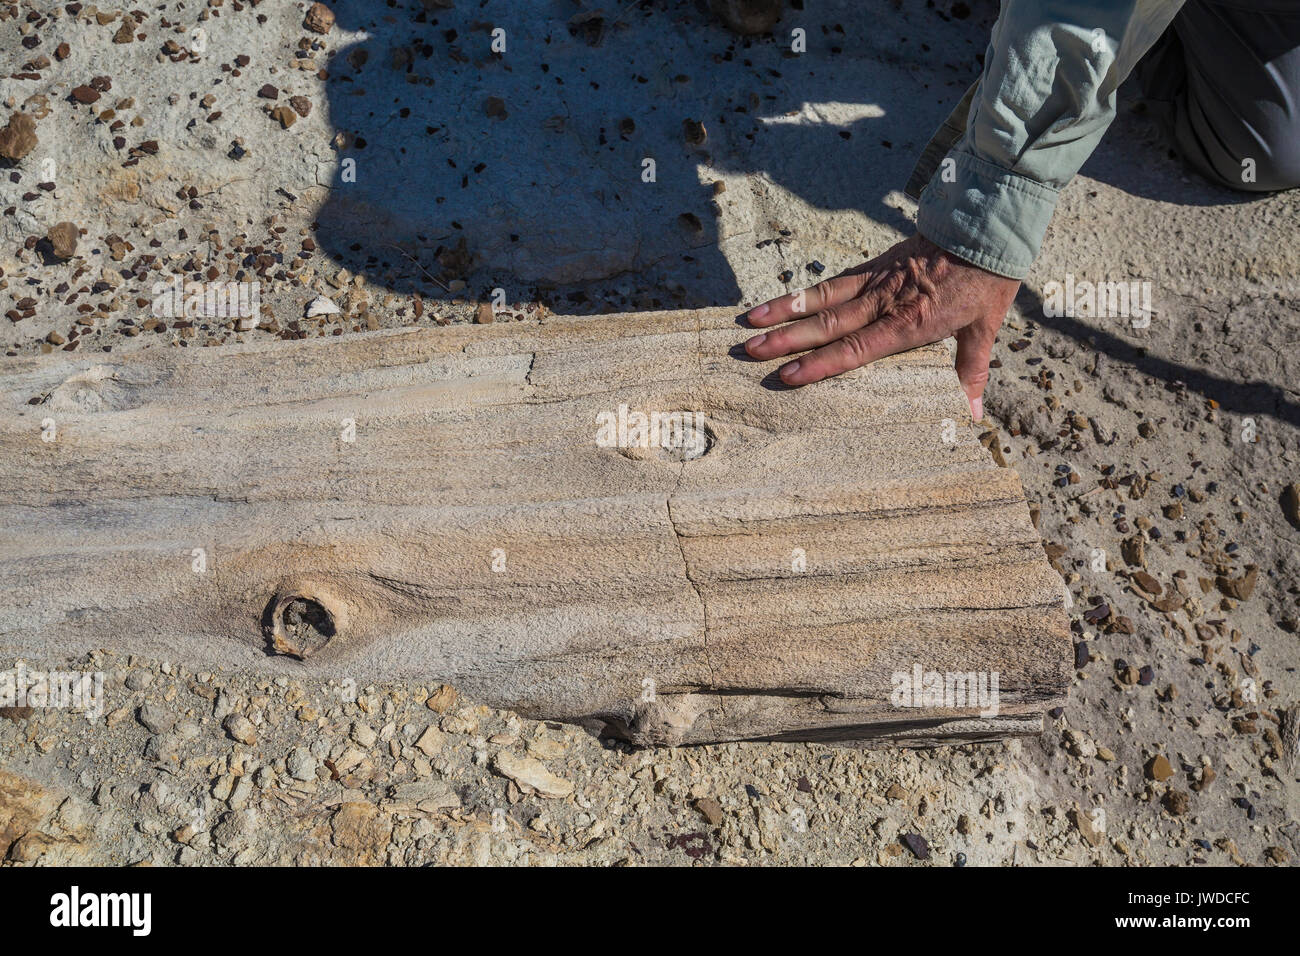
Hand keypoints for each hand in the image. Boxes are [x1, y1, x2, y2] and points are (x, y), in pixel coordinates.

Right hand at [742, 234, 1020, 421]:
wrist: (985, 224)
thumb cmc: (986, 278)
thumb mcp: (985, 326)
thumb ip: (972, 369)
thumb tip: (973, 414)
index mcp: (909, 323)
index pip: (856, 349)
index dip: (821, 363)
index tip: (788, 375)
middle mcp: (884, 303)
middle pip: (829, 324)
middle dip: (788, 340)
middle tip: (752, 352)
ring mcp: (875, 282)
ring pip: (822, 299)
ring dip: (785, 312)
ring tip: (750, 322)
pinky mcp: (874, 265)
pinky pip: (834, 282)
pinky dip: (805, 292)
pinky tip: (780, 301)